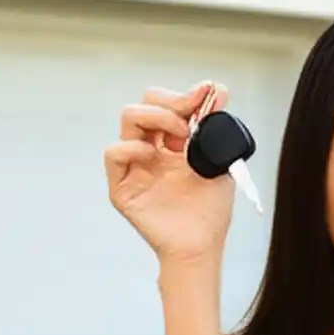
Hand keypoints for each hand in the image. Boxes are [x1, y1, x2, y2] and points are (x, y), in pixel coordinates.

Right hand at [104, 81, 235, 265]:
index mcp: (174, 144)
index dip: (184, 96)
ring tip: (180, 134)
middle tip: (190, 114)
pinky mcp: (122, 185)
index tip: (206, 92)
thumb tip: (218, 89)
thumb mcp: (219, 162)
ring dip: (156, 117)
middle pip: (145, 105)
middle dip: (169, 101)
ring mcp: (135, 166)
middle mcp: (152, 150)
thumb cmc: (210, 210)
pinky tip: (153, 154)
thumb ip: (215, 128)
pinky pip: (114, 153)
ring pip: (129, 119)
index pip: (167, 105)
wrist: (201, 245)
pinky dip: (132, 146)